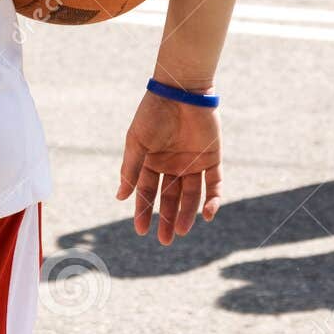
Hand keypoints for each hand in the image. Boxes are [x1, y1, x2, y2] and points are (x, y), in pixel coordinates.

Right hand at [117, 91, 222, 243]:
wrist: (180, 92)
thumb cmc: (153, 114)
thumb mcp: (137, 143)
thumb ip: (130, 170)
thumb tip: (120, 197)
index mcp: (152, 162)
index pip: (147, 193)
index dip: (144, 211)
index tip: (141, 230)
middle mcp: (173, 166)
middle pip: (170, 199)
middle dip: (167, 219)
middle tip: (165, 241)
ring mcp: (193, 163)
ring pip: (192, 195)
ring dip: (188, 214)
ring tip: (183, 231)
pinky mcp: (212, 158)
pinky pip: (214, 183)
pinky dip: (212, 199)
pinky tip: (207, 214)